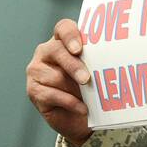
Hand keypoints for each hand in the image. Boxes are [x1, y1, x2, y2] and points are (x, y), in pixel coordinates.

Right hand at [26, 18, 92, 146]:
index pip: (63, 28)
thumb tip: (113, 62)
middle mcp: (46, 52)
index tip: (79, 49)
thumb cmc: (90, 90)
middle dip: (73, 65)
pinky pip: (51, 94)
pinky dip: (70, 102)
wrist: (80, 117)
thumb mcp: (96, 74)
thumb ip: (98, 63)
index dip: (70, 35)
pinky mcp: (33, 90)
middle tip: (86, 79)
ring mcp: (37, 71)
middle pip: (57, 50)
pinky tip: (83, 108)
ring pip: (55, 76)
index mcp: (62, 41)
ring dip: (75, 89)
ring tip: (91, 98)